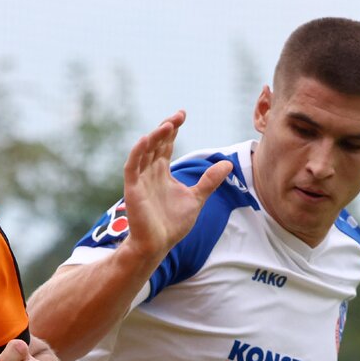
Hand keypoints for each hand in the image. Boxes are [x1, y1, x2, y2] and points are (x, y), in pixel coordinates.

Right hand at [116, 110, 233, 262]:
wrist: (158, 245)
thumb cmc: (173, 225)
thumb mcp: (196, 198)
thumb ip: (209, 180)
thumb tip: (227, 164)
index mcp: (162, 172)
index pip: (166, 144)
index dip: (173, 129)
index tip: (183, 115)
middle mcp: (150, 172)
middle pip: (156, 143)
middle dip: (166, 128)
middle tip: (178, 116)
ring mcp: (140, 180)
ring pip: (145, 151)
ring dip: (154, 137)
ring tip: (168, 125)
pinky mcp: (132, 189)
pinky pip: (132, 167)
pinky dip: (137, 153)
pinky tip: (145, 140)